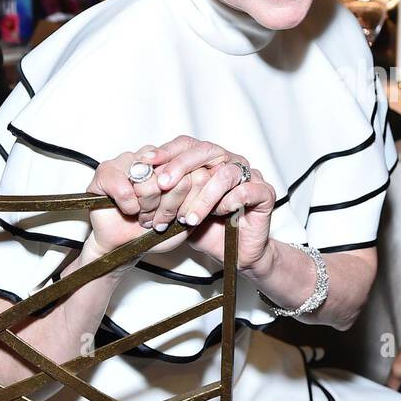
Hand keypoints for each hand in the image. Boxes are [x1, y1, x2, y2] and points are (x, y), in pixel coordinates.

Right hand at [85, 145, 188, 259]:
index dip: (185, 203)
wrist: (125, 245)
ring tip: (142, 214)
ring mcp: (129, 160)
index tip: (179, 217)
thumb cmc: (154, 232)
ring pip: (148, 182)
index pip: (194, 175)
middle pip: (171, 178)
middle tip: (156, 217)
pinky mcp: (107, 171)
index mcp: (175, 165)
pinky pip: (124, 188)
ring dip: (146, 206)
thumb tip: (201, 176)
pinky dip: (128, 206)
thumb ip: (198, 198)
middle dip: (165, 207)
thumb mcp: (185, 220)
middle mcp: (153, 158)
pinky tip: (128, 209)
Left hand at [118, 136, 276, 270]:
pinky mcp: (265, 193)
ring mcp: (250, 175)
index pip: (187, 144)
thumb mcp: (177, 211)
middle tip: (163, 184)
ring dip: (203, 195)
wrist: (236, 256)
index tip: (146, 162)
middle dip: (181, 166)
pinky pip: (246, 190)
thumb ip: (164, 194)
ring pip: (225, 173)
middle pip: (206, 150)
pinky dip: (229, 201)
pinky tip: (218, 215)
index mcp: (210, 160)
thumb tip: (135, 181)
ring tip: (187, 218)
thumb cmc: (207, 230)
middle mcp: (231, 162)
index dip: (167, 151)